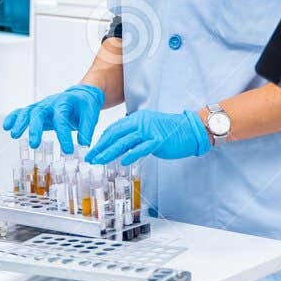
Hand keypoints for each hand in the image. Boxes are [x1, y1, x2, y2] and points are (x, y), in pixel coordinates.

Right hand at [2, 83, 104, 153]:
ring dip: (20, 123)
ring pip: (28, 112)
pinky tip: (6, 126)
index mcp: (65, 102)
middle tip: (34, 144)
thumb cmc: (85, 105)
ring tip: (14, 135)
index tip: (67, 150)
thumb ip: (87, 129)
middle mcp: (51, 103)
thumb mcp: (91, 114)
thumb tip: (83, 145)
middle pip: (40, 113)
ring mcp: (42, 106)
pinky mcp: (37, 111)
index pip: (62, 119)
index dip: (63, 135)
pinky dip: (14, 117)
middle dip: (35, 129)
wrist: (81, 95)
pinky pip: (23, 112)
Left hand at [86, 110, 209, 165]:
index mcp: (137, 118)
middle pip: (116, 135)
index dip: (101, 140)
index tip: (93, 150)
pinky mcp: (158, 140)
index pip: (114, 129)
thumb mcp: (148, 129)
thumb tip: (120, 145)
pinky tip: (123, 162)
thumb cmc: (169, 131)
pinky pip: (141, 148)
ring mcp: (149, 130)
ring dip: (110, 152)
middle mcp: (141, 122)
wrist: (190, 130)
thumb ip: (134, 134)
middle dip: (101, 147)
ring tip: (100, 161)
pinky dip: (131, 155)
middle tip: (90, 157)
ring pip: (125, 142)